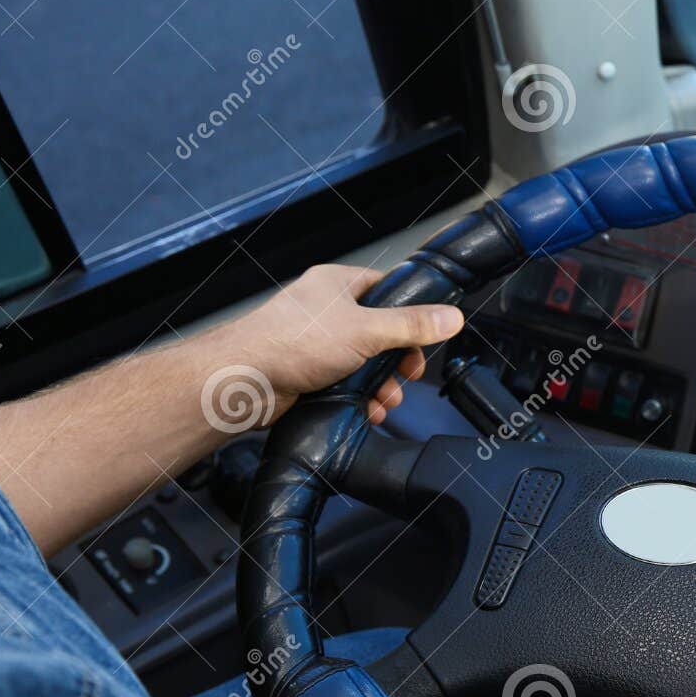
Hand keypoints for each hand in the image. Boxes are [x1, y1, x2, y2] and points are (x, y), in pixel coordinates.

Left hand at [222, 263, 464, 425]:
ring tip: (387, 400)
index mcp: (337, 285)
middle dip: (396, 360)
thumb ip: (411, 326)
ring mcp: (316, 344)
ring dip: (380, 385)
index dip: (409, 313)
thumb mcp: (366, 330)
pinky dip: (360, 399)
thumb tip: (450, 317)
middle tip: (408, 374)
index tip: (426, 336)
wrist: (245, 380)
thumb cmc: (290, 342)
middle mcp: (325, 311)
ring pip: (363, 363)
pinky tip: (368, 411)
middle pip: (378, 333)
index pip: (385, 289)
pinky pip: (345, 385)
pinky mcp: (308, 374)